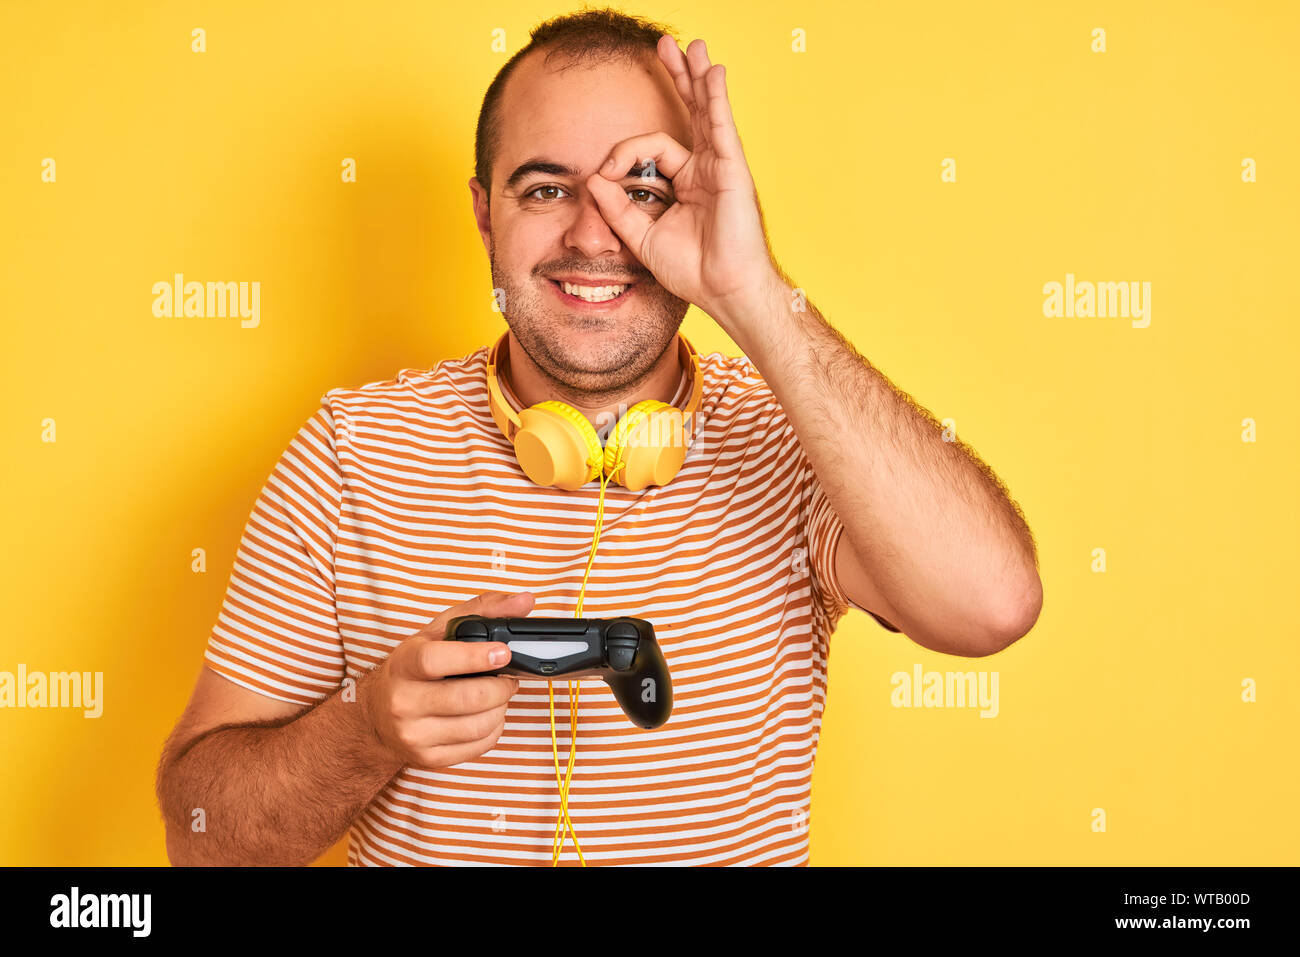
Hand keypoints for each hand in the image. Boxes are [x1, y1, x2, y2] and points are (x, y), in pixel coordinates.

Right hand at [362, 590, 533, 769]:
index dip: (474, 657)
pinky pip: (478, 746)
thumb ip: (483, 610)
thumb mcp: (439, 632)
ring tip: (497, 695)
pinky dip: (494, 729)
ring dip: (500, 708)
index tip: (503, 653)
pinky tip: (487, 715)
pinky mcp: (428, 759)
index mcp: (404, 664)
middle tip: (507, 677)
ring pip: (478, 725)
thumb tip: (526, 600)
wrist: (376, 714)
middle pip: (468, 698)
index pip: (436, 661)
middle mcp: (403, 702)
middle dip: (500, 686)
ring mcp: (414, 734)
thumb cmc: (414, 668)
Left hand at [585, 35, 781, 331]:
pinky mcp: (731, 170)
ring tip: (692, 46)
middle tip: (663, 47)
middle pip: (688, 113)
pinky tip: (712, 72)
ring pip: (705, 112)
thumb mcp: (642, 237)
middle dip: (677, 79)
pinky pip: (721, 127)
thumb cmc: (692, 270)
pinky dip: (716, 99)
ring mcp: (720, 167)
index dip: (622, 155)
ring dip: (697, 77)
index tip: (604, 175)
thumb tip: (592, 178)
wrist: (723, 289)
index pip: (650, 148)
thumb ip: (617, 208)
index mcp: (685, 182)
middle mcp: (704, 169)